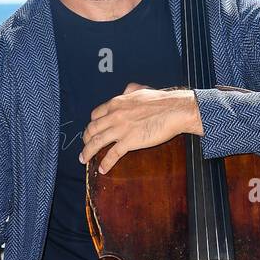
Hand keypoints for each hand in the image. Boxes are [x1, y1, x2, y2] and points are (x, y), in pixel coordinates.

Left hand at [79, 83, 203, 173]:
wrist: (174, 110)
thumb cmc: (162, 101)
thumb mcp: (142, 90)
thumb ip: (131, 90)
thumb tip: (127, 90)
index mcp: (117, 103)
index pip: (95, 115)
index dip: (91, 125)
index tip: (90, 131)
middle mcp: (115, 115)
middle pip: (92, 129)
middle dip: (85, 140)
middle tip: (84, 147)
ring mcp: (121, 129)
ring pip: (97, 142)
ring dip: (88, 152)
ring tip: (84, 160)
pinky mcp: (129, 141)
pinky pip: (112, 154)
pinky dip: (105, 163)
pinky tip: (102, 169)